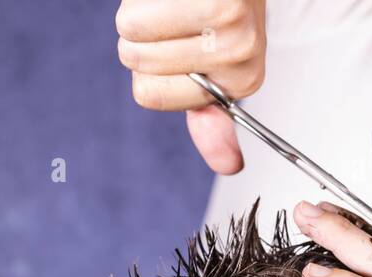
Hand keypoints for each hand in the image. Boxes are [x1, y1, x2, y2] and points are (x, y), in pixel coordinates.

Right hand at [115, 0, 266, 174]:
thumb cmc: (226, 8)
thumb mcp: (221, 67)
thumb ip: (211, 114)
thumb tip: (229, 166)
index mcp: (240, 80)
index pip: (149, 94)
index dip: (149, 65)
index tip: (181, 43)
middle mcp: (238, 52)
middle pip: (137, 60)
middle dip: (142, 34)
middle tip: (177, 14)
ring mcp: (226, 17)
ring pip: (131, 28)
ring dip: (137, 8)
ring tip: (171, 0)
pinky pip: (136, 5)